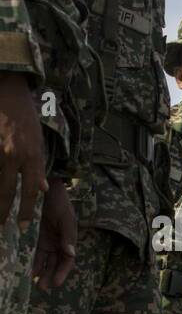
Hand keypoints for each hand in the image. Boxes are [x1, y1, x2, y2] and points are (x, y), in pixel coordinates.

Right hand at [0, 72, 45, 228]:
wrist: (6, 86)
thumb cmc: (23, 113)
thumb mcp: (38, 140)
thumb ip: (38, 165)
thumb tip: (44, 187)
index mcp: (32, 155)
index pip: (31, 189)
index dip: (26, 210)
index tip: (21, 226)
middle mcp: (14, 154)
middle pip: (7, 190)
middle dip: (3, 211)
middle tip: (0, 226)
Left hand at [30, 178, 74, 291]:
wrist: (46, 187)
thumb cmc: (59, 202)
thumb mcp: (65, 218)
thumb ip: (68, 236)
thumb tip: (70, 252)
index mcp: (68, 239)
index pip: (67, 261)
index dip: (62, 273)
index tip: (56, 283)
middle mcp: (58, 242)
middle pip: (56, 264)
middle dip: (51, 276)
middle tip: (43, 288)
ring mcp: (46, 240)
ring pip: (45, 260)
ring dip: (41, 272)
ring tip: (35, 283)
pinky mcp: (35, 236)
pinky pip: (34, 252)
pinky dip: (32, 261)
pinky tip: (28, 270)